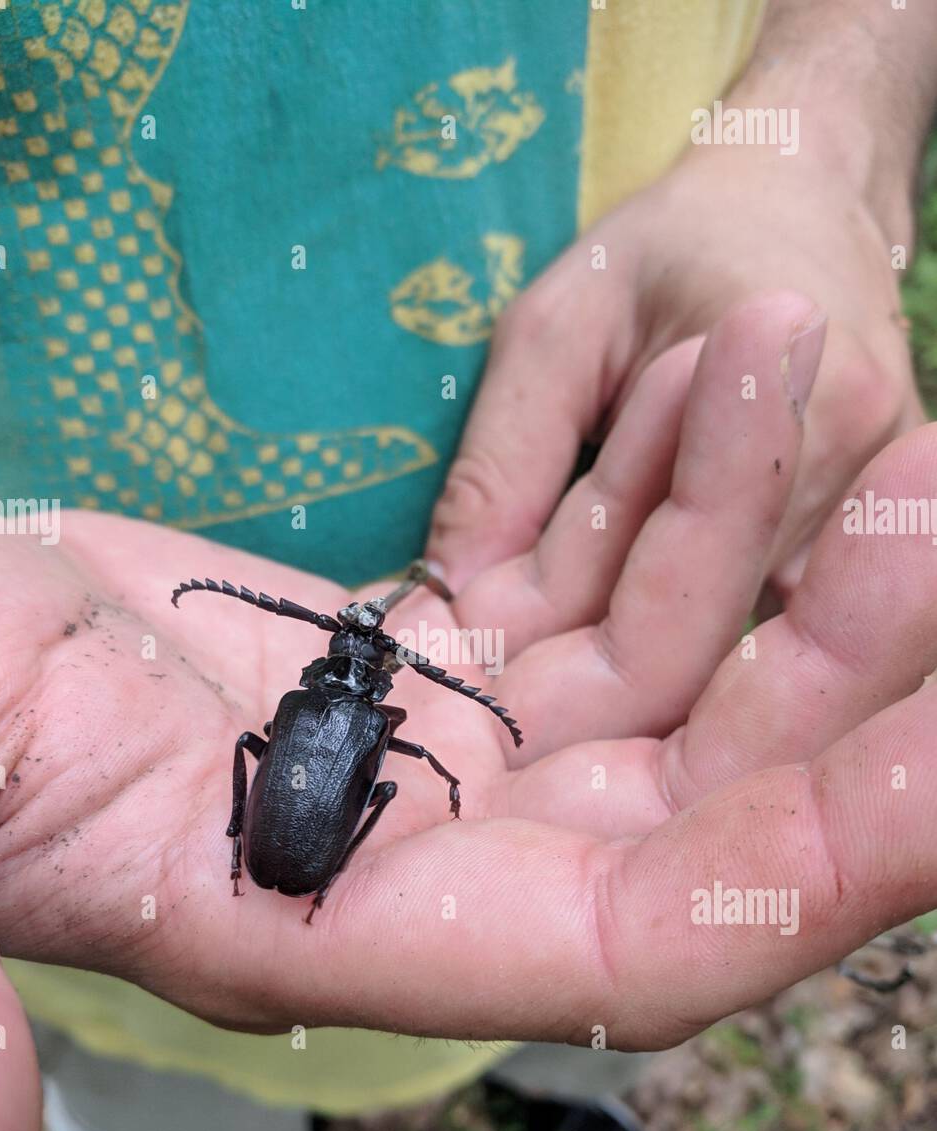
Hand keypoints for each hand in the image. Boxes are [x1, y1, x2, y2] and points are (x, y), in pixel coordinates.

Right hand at [0, 424, 936, 1130]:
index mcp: (351, 933)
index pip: (643, 946)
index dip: (811, 872)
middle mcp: (438, 860)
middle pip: (700, 800)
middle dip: (844, 685)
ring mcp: (444, 758)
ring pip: (662, 678)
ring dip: (766, 559)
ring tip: (857, 422)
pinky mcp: (425, 666)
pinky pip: (587, 598)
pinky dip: (659, 514)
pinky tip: (717, 414)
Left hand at [426, 17, 930, 739]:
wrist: (799, 205)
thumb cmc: (663, 250)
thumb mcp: (555, 326)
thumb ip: (507, 456)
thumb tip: (453, 598)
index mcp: (778, 380)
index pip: (667, 548)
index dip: (564, 622)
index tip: (466, 666)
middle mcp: (851, 463)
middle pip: (714, 623)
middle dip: (596, 678)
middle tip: (489, 732)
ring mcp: (870, 508)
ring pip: (736, 638)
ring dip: (636, 674)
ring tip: (534, 718)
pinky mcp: (862, 535)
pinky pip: (759, 624)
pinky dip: (683, 650)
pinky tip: (602, 681)